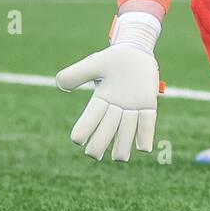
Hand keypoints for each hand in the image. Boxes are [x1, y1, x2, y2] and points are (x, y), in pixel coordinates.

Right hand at [56, 14, 160, 160]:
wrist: (135, 52)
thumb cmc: (112, 60)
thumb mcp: (93, 64)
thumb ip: (76, 73)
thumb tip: (60, 84)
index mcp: (101, 100)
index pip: (91, 116)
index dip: (84, 128)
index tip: (76, 140)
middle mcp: (116, 108)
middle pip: (107, 128)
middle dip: (100, 142)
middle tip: (93, 156)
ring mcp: (133, 107)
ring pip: (127, 129)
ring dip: (123, 143)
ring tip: (120, 158)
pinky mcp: (149, 104)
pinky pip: (148, 121)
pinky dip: (146, 134)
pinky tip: (144, 148)